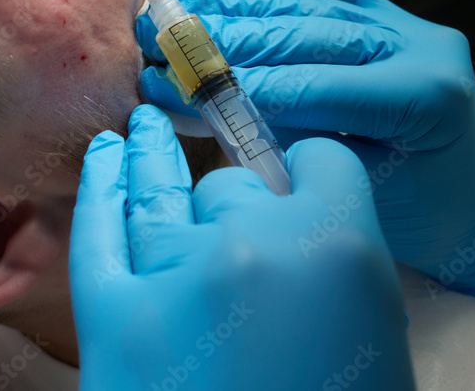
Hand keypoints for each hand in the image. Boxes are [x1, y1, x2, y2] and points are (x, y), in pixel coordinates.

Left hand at [69, 105, 413, 390]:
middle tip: (229, 224)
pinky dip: (98, 190)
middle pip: (233, 184)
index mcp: (338, 249)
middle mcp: (253, 243)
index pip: (318, 163)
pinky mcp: (110, 314)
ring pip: (161, 190)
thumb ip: (340, 271)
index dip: (307, 173)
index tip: (293, 181)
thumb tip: (303, 232)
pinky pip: (99, 231)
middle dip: (236, 203)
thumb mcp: (376, 346)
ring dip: (148, 155)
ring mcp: (174, 273)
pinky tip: (102, 156)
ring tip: (139, 129)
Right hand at [136, 0, 474, 295]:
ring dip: (236, 7)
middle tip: (164, 41)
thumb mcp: (350, 193)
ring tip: (177, 11)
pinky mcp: (387, 9)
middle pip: (307, 33)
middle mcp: (420, 46)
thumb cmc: (413, 211)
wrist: (466, 195)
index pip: (317, 86)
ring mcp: (404, 21)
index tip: (182, 87)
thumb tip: (195, 108)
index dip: (244, 86)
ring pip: (309, 1)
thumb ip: (282, 146)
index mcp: (427, 98)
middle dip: (227, 39)